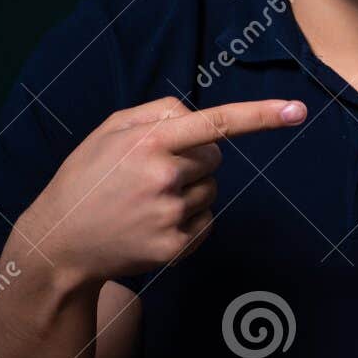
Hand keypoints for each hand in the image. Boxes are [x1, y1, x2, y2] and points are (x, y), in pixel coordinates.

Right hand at [16, 94, 307, 286]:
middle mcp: (163, 177)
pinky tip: (152, 222)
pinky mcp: (176, 247)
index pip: (215, 123)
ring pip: (212, 191)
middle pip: (215, 158)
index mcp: (148, 142)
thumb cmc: (87, 178)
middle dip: (195, 159)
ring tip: (146, 200)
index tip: (297, 110)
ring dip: (190, 191)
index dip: (260, 115)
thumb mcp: (109, 131)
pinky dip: (189, 220)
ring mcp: (171, 215)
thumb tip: (199, 116)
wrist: (60, 243)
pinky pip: (207, 221)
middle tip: (152, 173)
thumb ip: (157, 114)